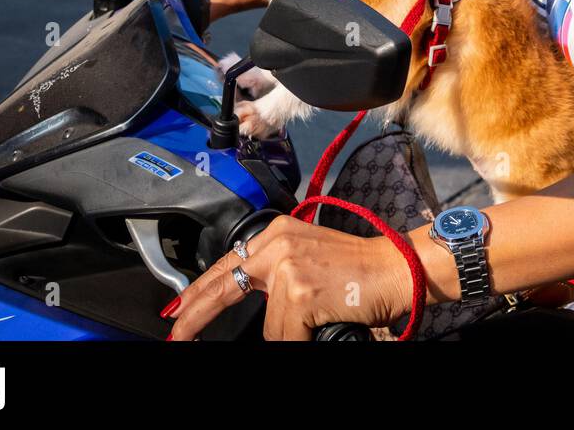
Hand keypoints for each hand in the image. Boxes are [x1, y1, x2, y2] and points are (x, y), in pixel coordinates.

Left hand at [165, 216, 413, 340]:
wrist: (397, 269)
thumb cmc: (361, 269)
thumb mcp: (309, 256)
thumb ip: (277, 270)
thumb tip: (253, 298)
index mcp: (277, 232)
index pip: (226, 264)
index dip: (197, 292)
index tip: (176, 311)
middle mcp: (277, 245)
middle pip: (222, 288)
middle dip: (194, 317)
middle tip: (175, 336)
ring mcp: (287, 269)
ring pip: (269, 327)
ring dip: (290, 334)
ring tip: (318, 320)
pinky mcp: (299, 294)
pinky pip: (286, 337)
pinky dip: (303, 340)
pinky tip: (322, 326)